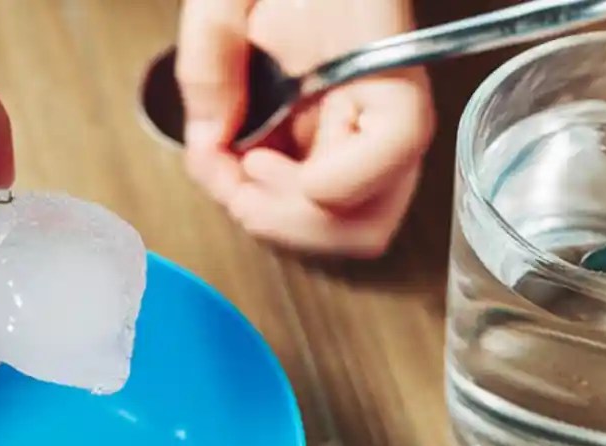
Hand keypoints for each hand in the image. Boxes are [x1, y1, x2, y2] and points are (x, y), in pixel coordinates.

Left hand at [177, 0, 433, 256]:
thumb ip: (211, 50)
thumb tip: (208, 134)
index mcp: (379, 59)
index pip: (397, 142)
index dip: (331, 179)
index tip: (258, 158)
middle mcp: (382, 115)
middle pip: (369, 222)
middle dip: (285, 221)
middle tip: (233, 183)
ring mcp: (361, 146)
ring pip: (343, 234)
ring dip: (273, 222)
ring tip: (226, 173)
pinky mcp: (332, 158)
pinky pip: (313, 217)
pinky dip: (265, 209)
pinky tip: (233, 168)